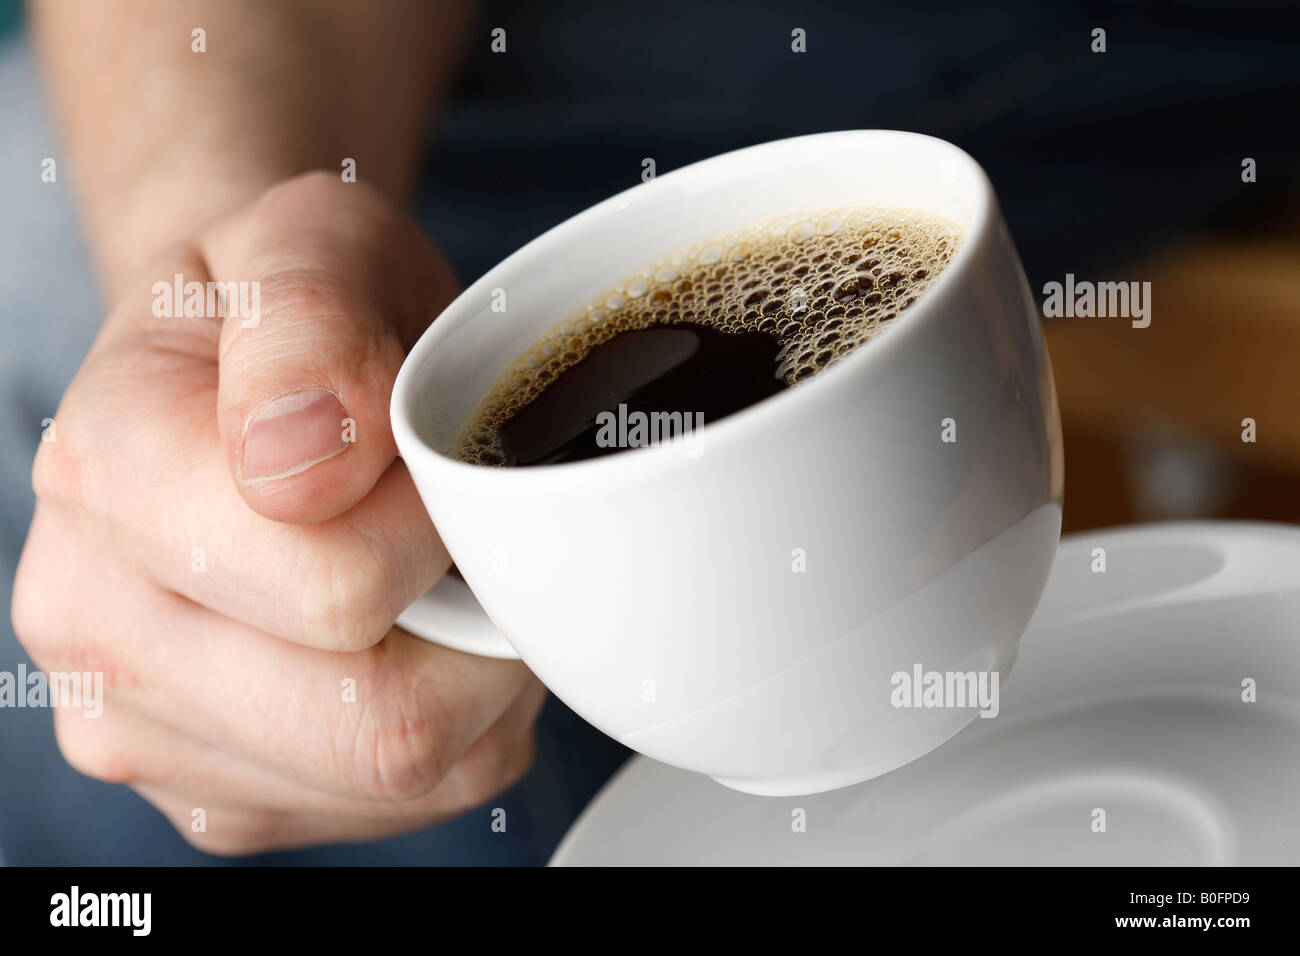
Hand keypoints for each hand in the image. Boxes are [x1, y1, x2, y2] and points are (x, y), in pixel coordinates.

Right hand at [12, 173, 544, 853]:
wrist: (245, 380)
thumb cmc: (298, 314)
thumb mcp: (316, 244)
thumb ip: (310, 321)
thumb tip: (298, 454)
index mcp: (106, 477)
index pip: (335, 585)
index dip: (437, 527)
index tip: (429, 462)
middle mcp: (96, 625)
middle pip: (375, 721)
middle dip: (470, 625)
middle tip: (463, 534)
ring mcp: (147, 730)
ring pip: (400, 776)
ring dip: (472, 680)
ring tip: (441, 579)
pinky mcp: (218, 796)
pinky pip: (399, 806)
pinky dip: (454, 727)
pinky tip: (417, 641)